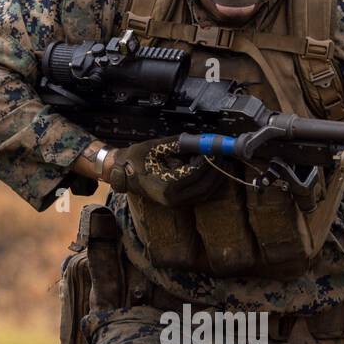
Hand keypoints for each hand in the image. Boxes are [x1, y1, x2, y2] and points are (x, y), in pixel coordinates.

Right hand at [106, 137, 222, 206]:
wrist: (123, 174)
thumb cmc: (136, 160)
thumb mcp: (157, 147)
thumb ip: (180, 143)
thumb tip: (201, 139)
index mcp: (168, 186)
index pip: (197, 174)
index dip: (209, 161)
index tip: (214, 149)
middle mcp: (174, 200)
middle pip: (205, 187)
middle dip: (216, 170)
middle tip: (221, 154)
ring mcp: (177, 204)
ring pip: (205, 193)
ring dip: (215, 177)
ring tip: (218, 160)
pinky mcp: (178, 203)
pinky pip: (199, 195)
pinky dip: (208, 183)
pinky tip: (209, 169)